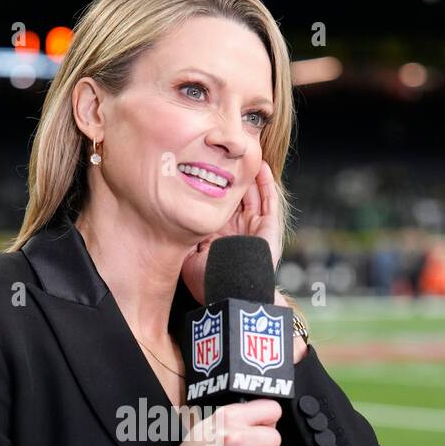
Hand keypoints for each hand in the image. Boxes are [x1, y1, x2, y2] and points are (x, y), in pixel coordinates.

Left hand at [180, 161, 280, 305]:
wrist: (232, 293)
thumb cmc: (211, 281)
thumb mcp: (189, 254)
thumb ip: (186, 235)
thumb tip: (174, 216)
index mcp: (219, 234)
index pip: (216, 204)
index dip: (210, 185)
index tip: (199, 165)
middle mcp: (237, 228)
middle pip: (235, 194)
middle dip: (230, 174)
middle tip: (222, 152)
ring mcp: (254, 225)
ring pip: (252, 193)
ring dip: (248, 173)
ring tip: (242, 152)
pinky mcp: (270, 226)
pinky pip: (270, 199)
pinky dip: (266, 181)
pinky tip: (260, 165)